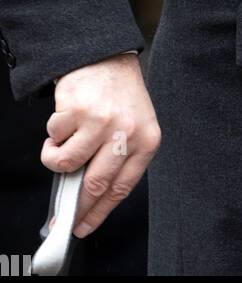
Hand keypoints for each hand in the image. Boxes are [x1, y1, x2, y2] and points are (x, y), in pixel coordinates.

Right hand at [42, 52, 160, 238]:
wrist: (106, 55)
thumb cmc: (120, 95)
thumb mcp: (132, 127)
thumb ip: (116, 159)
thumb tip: (86, 198)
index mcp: (147, 141)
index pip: (121, 188)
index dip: (99, 213)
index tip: (82, 227)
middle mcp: (127, 133)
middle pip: (95, 184)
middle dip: (75, 205)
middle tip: (61, 217)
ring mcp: (102, 123)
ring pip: (67, 164)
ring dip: (56, 160)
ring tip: (59, 147)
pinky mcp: (78, 111)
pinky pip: (54, 139)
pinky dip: (52, 135)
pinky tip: (64, 120)